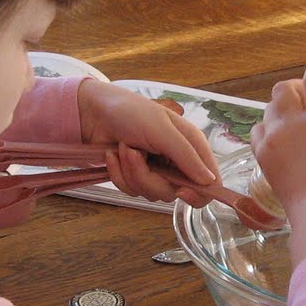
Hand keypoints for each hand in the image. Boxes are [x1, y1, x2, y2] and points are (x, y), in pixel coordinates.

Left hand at [76, 80, 220, 204]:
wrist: (95, 113)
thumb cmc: (132, 112)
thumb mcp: (162, 130)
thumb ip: (187, 156)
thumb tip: (210, 181)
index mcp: (192, 148)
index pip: (209, 183)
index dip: (199, 193)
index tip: (180, 191)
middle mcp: (177, 163)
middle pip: (173, 193)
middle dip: (148, 177)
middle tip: (135, 153)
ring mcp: (156, 172)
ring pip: (150, 193)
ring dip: (131, 171)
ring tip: (123, 148)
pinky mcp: (136, 177)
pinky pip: (131, 191)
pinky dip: (118, 174)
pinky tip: (113, 155)